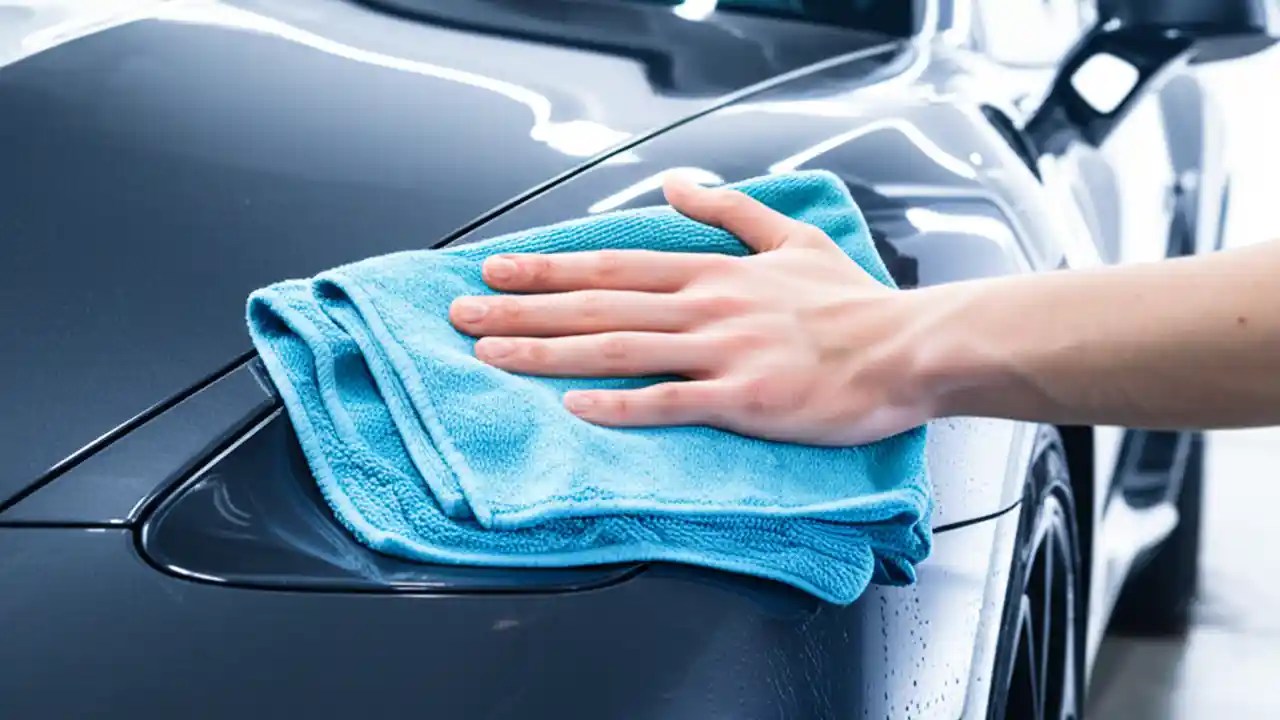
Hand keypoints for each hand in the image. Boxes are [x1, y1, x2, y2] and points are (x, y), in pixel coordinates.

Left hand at [449, 177, 935, 444]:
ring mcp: (721, 352)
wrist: (905, 348)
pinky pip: (668, 402)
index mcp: (714, 272)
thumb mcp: (792, 238)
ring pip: (617, 348)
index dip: (549, 269)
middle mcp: (706, 307)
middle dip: (523, 308)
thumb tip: (676, 186)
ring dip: (548, 351)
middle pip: (597, 305)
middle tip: (464, 312)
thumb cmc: (851, 303)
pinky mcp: (741, 398)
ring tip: (492, 353)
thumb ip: (730, 210)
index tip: (497, 270)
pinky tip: (573, 407)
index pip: (613, 266)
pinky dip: (618, 405)